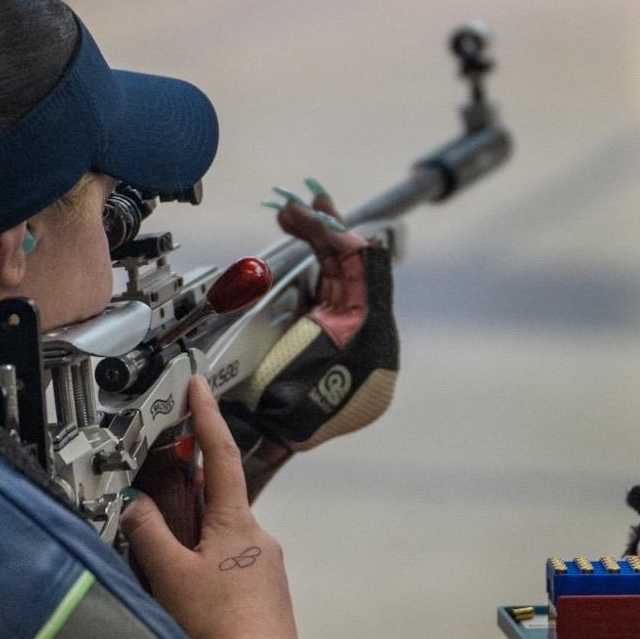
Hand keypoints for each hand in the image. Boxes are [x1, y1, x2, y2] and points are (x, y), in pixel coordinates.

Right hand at [121, 376, 297, 638]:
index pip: (222, 455)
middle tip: (157, 498)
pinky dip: (203, 566)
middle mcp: (258, 537)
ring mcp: (264, 566)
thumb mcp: (170, 576)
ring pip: (219, 537)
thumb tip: (135, 505)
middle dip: (185, 498)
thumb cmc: (219, 627)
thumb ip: (148, 534)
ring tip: (163, 570)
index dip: (207, 417)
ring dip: (191, 540)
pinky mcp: (263, 593)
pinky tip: (185, 594)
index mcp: (238, 522)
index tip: (200, 388)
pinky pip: (227, 564)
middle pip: (216, 501)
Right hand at [229, 180, 399, 496]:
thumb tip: (361, 244)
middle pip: (349, 268)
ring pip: (328, 274)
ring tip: (293, 214)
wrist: (263, 435)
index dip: (342, 238)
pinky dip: (302, 264)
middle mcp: (359, 335)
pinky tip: (292, 241)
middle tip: (305, 203)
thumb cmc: (303, 401)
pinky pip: (311, 289)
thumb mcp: (350, 338)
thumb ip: (363, 289)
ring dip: (312, 242)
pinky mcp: (307, 337)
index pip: (367, 271)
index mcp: (376, 338)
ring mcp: (331, 336)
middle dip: (326, 232)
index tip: (316, 215)